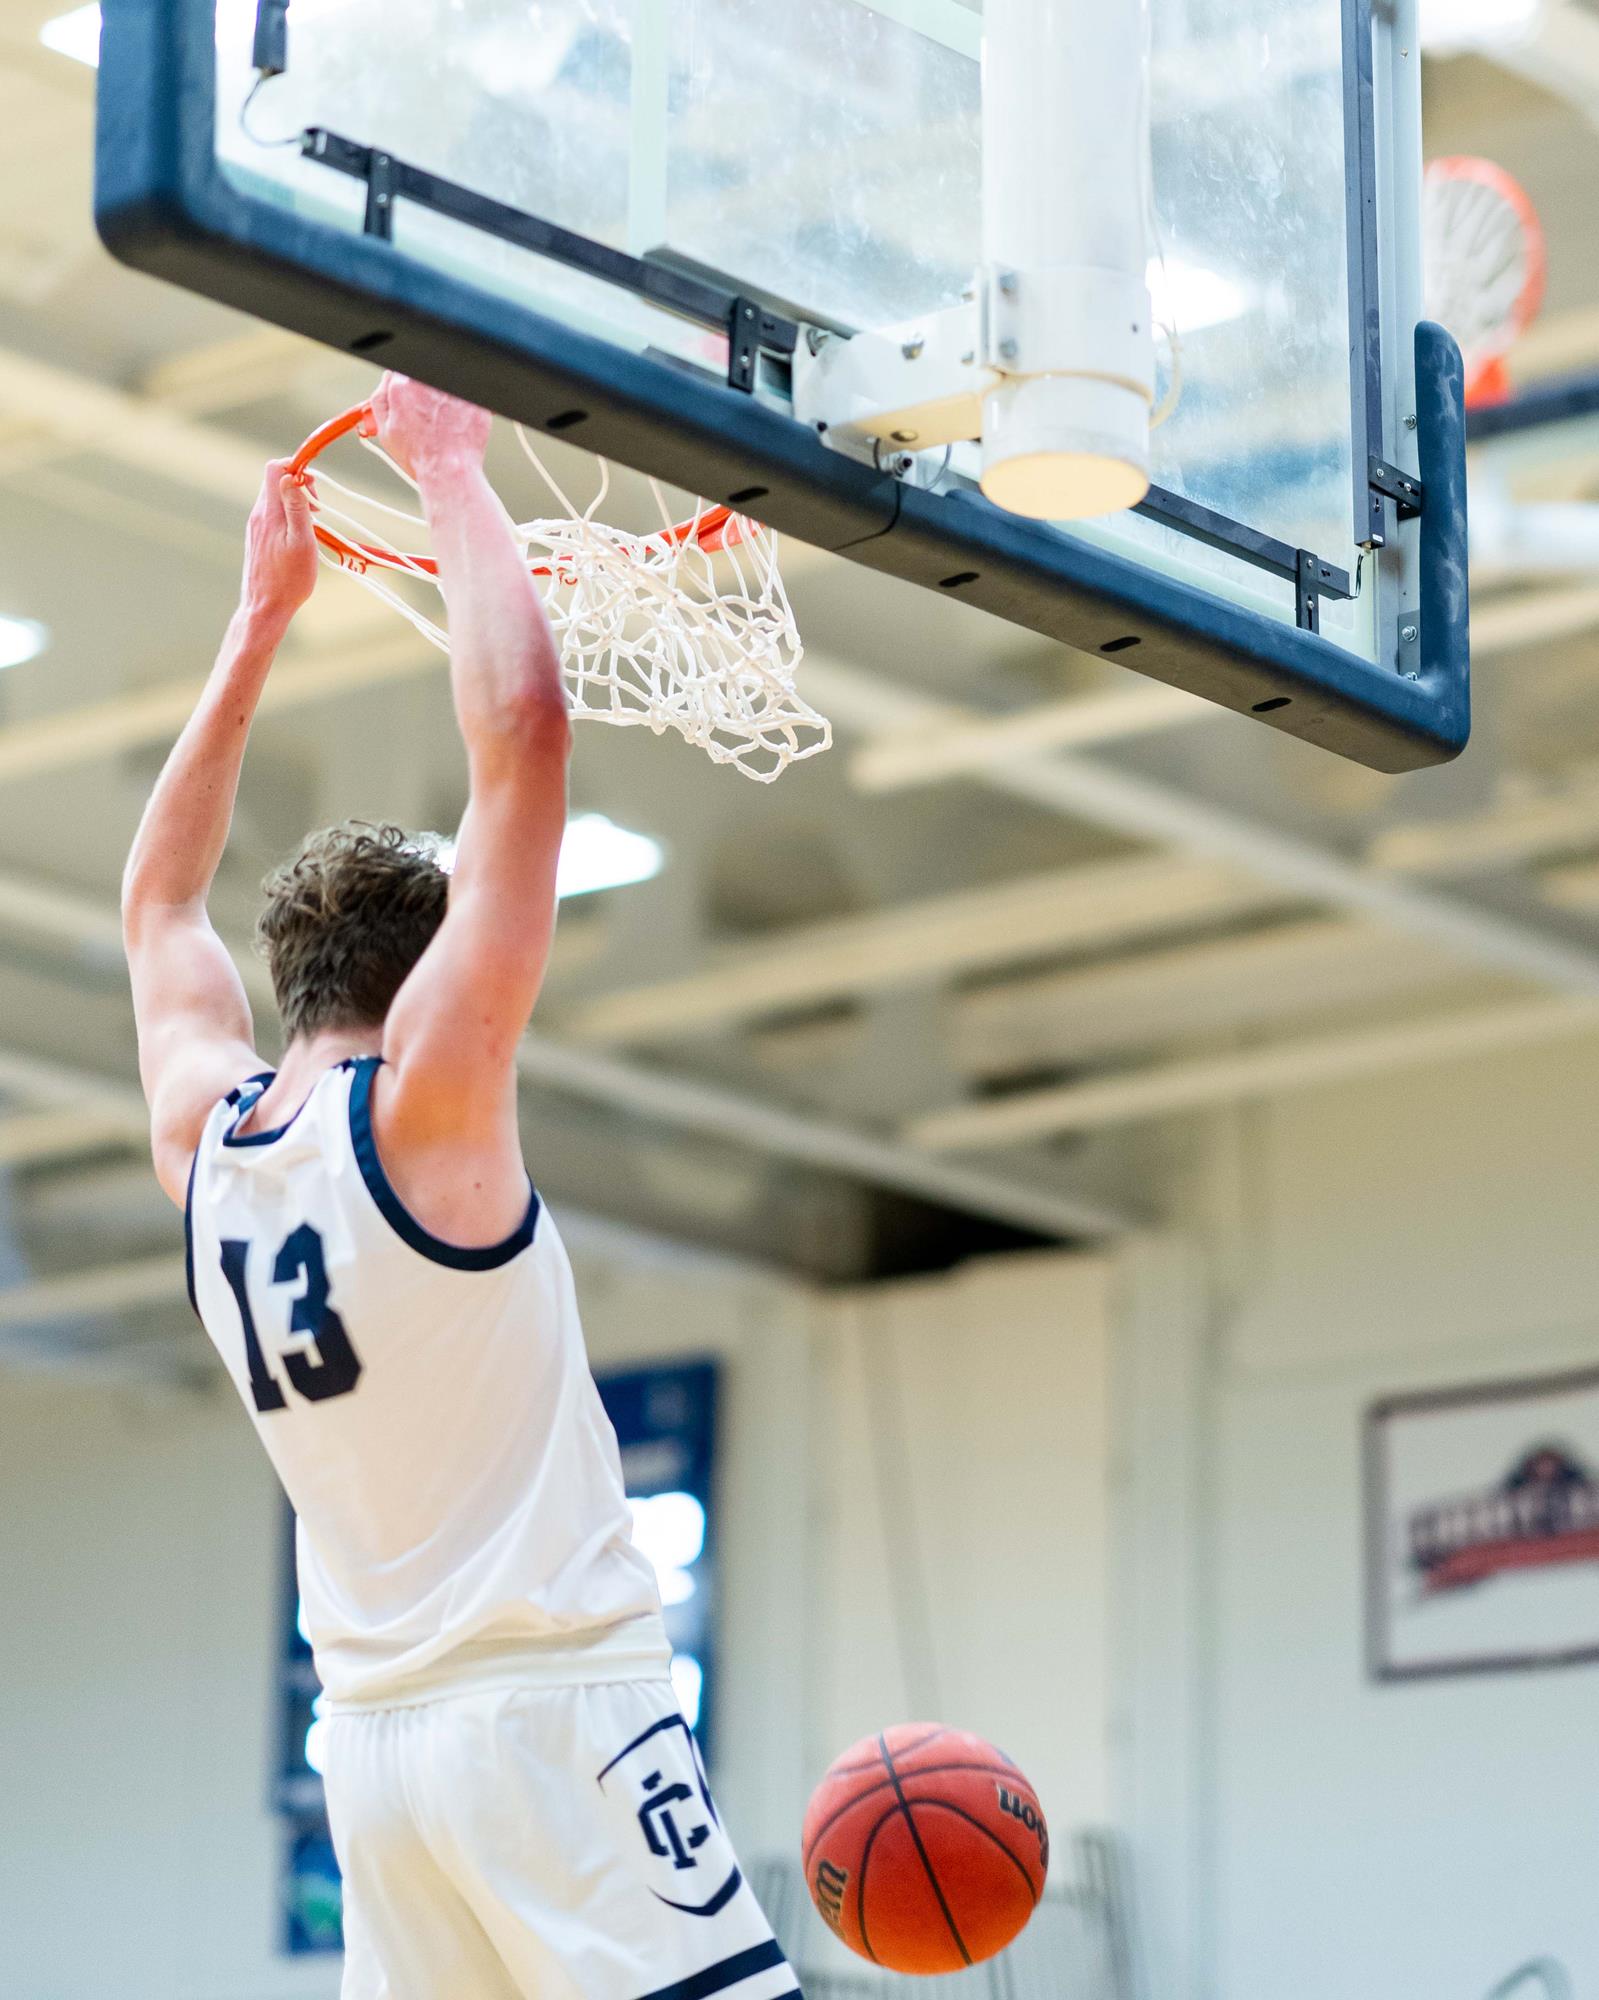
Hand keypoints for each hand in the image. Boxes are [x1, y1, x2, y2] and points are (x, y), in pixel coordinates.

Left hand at [242, 459, 318, 624]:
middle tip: (317, 509)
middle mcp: (258, 515)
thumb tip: (291, 476)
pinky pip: (273, 515)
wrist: (265, 608)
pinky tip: (299, 537)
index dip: (296, 467)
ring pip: (274, 499)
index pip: (275, 469)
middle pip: (274, 481)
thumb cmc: (288, 580)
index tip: (314, 489)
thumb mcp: (301, 543)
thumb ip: (296, 508)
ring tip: (311, 524)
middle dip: (299, 486)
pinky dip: (288, 517)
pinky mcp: (257, 538)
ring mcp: (256, 527)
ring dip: (295, 503)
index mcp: (269, 512)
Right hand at [363, 373, 491, 483]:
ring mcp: (453, 388)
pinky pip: (467, 395)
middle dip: (424, 390)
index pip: (402, 372)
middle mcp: (427, 382)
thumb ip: (380, 398)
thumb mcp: (385, 431)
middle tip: (428, 414)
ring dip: (444, 397)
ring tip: (444, 422)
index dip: (406, 387)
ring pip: (446, 383)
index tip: (411, 399)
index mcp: (403, 386)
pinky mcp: (474, 397)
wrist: (450, 471)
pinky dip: (463, 406)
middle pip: (423, 374)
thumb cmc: (419, 456)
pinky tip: (458, 424)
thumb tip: (387, 379)